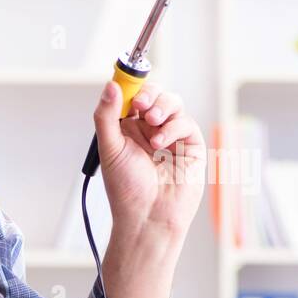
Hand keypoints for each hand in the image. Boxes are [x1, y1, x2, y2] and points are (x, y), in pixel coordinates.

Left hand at [92, 80, 206, 244]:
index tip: (125, 81)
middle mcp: (148, 131)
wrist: (148, 216)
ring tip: (152, 123)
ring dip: (162, 107)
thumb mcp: (109, 148)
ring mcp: (170, 137)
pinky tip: (160, 143)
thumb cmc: (126, 190)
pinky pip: (185, 122)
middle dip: (148, 94)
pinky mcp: (190, 145)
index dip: (130, 86)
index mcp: (126, 130)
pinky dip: (173, 127)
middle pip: (154, 95)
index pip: (130, 97)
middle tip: (141, 104)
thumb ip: (107, 116)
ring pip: (172, 104)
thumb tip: (110, 86)